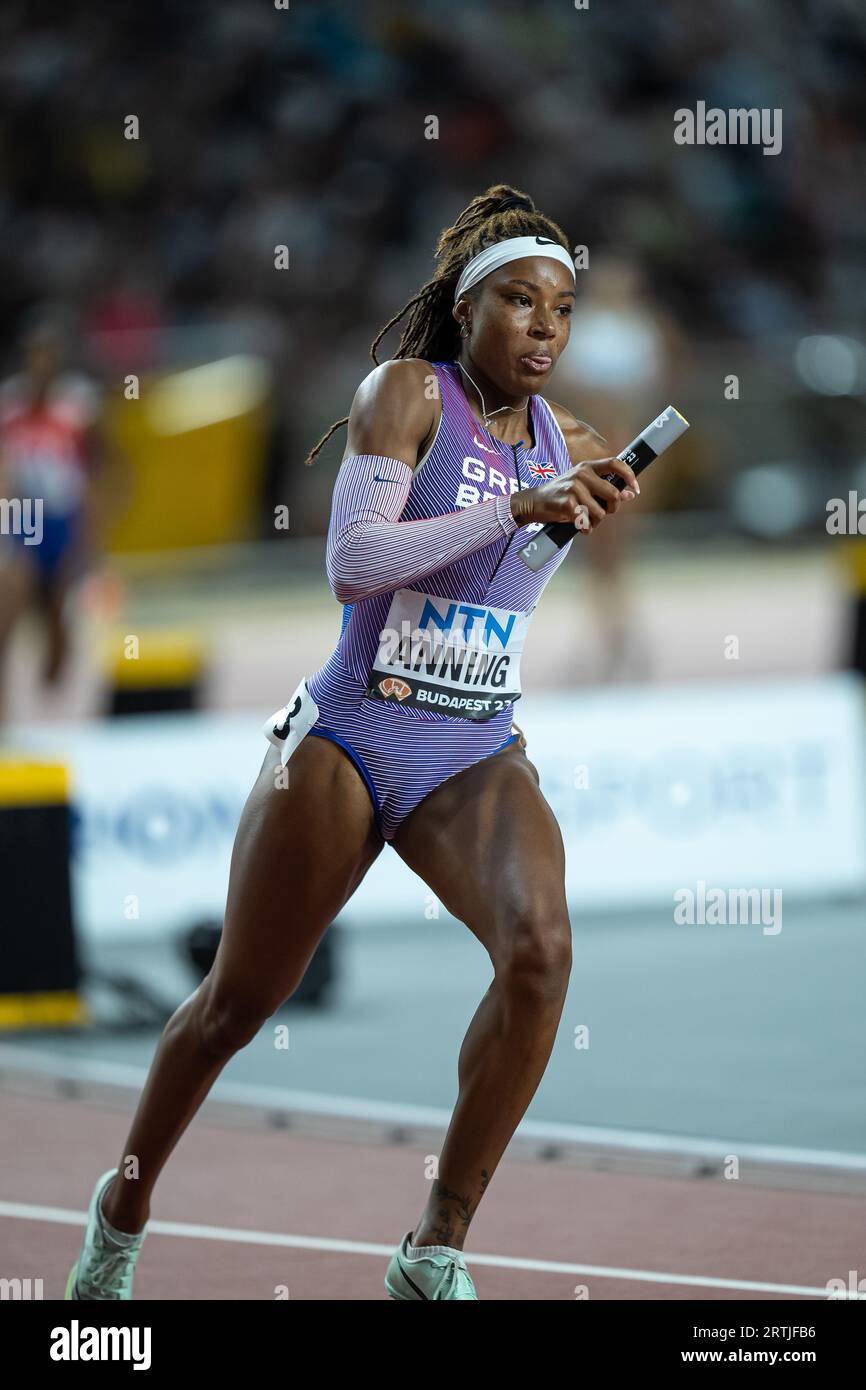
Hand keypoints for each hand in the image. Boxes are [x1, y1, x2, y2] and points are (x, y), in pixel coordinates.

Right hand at [512, 457, 638, 530]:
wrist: (533, 502)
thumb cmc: (561, 495)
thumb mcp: (582, 487)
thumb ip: (604, 489)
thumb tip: (630, 494)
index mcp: (587, 467)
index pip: (615, 463)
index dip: (629, 475)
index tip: (635, 489)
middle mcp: (581, 474)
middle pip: (613, 493)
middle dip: (613, 508)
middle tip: (605, 512)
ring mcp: (573, 488)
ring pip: (601, 512)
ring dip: (597, 521)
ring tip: (588, 520)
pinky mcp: (567, 504)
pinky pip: (587, 521)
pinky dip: (586, 528)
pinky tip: (580, 526)